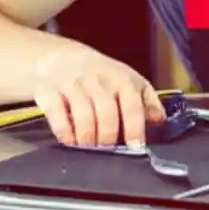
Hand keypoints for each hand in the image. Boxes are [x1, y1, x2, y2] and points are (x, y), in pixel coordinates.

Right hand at [32, 47, 166, 147]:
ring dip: (88, 138)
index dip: (135, 128)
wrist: (61, 58)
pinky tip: (70, 141)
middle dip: (108, 138)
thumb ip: (148, 102)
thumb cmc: (102, 76)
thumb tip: (159, 121)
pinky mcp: (49, 91)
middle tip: (109, 151)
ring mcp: (73, 85)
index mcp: (122, 79)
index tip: (136, 146)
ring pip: (83, 116)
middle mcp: (98, 80)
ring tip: (90, 149)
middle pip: (107, 114)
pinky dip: (64, 132)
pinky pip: (56, 114)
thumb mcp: (130, 82)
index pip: (132, 106)